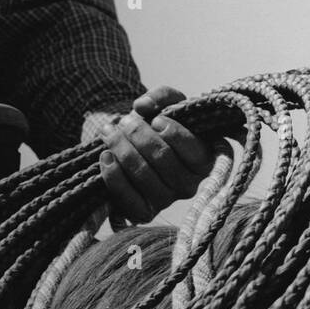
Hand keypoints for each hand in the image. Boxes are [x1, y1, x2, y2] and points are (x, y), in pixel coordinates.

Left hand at [99, 86, 211, 222]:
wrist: (132, 145)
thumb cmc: (156, 124)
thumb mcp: (165, 104)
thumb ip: (161, 96)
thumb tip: (143, 106)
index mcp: (204, 160)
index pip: (195, 151)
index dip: (174, 134)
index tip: (156, 119)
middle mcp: (189, 185)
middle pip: (163, 160)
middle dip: (139, 135)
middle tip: (125, 121)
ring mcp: (167, 200)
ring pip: (143, 175)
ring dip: (122, 149)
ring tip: (109, 132)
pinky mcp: (144, 212)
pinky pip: (129, 199)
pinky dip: (113, 176)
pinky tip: (105, 156)